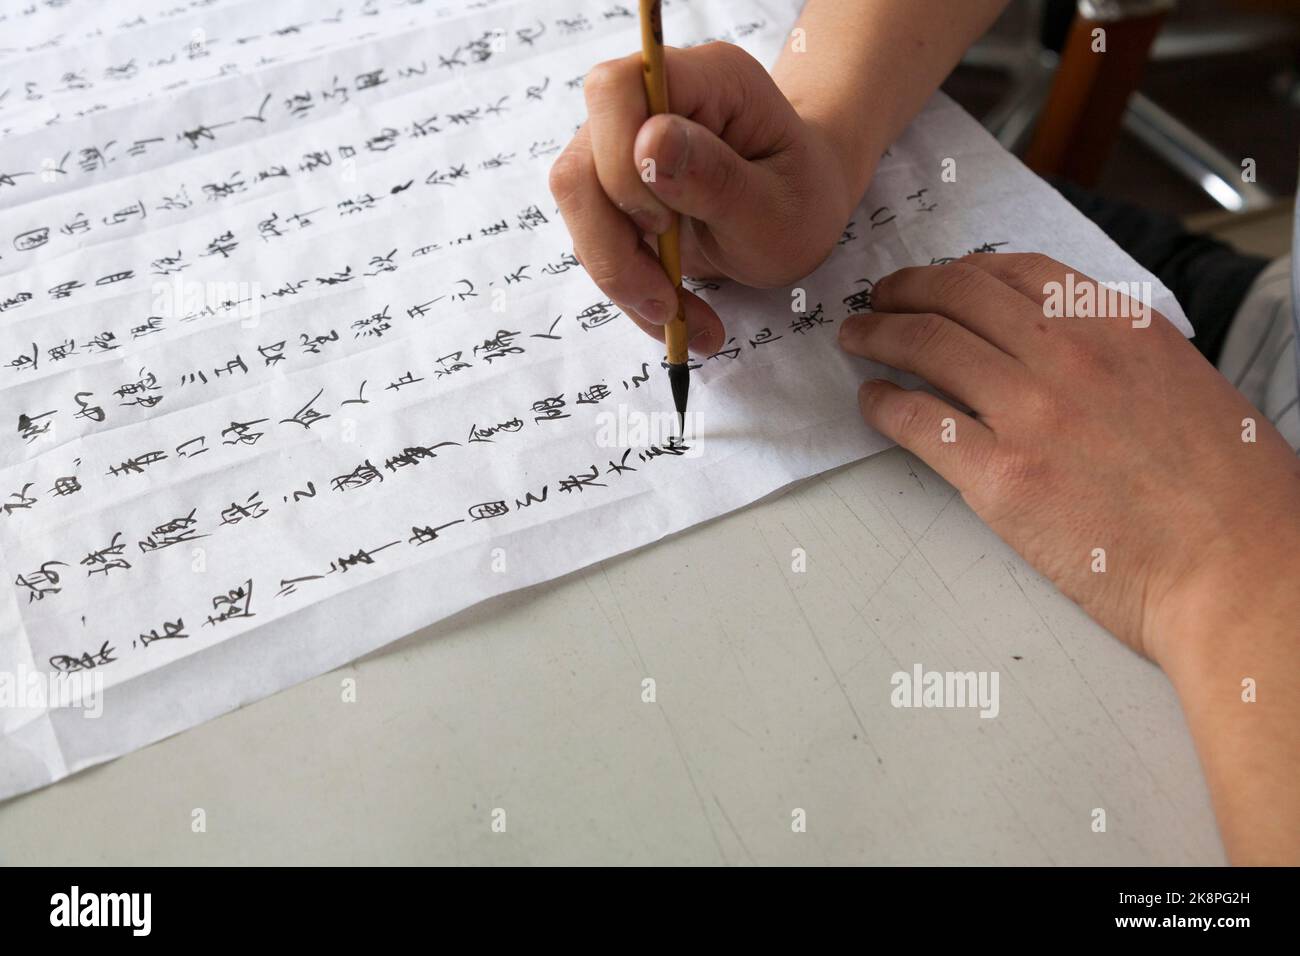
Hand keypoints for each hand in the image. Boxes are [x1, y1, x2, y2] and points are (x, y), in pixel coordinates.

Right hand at [549, 41, 856, 355]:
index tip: (666, 225)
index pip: (617, 92)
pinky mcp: (612, 188)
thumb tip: (648, 142)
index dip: (620, 163)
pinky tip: (674, 313)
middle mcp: (651, 101)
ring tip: (678, 316)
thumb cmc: (800, 201)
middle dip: (613, 245)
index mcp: (707, 79)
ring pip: (579, 208)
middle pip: (581, 163)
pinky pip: (593, 238)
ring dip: (619, 274)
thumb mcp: (776, 208)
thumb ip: (716, 177)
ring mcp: (623, 143)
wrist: (799, 213)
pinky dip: (627, 285)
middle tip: (666, 301)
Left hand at [837, 253, 1299, 669]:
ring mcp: (1031, 413)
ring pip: (927, 347)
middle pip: (958, 298)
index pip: (1018, 273)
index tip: (937, 279)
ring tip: (856, 339)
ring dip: (878, 335)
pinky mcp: (1001, 477)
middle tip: (876, 300)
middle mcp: (1069, 355)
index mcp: (1120, 327)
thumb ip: (1121, 358)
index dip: (962, 270)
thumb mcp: (1187, 386)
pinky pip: (919, 422)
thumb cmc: (1230, 492)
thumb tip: (1067, 352)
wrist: (1238, 570)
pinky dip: (884, 405)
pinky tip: (872, 403)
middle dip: (904, 291)